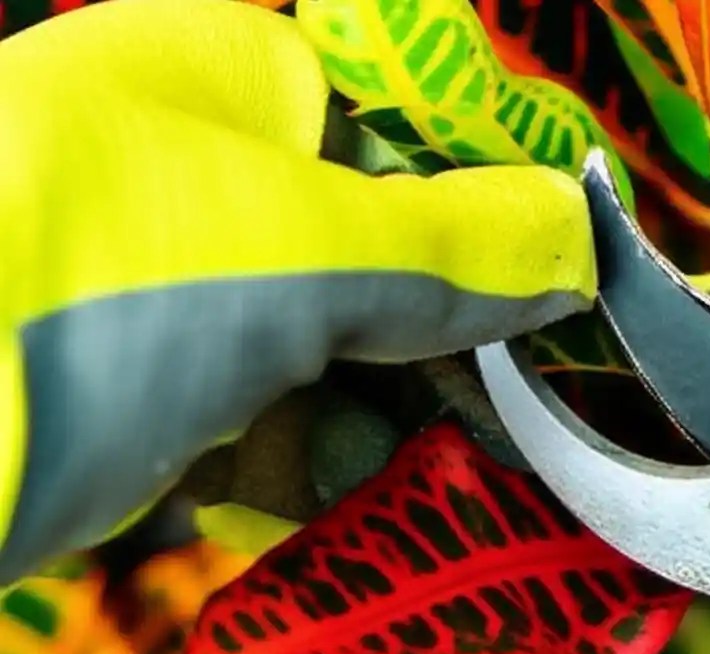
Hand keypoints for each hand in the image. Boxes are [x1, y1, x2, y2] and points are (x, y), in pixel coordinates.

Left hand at [0, 0, 595, 583]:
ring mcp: (144, 279)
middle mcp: (176, 163)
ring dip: (376, 413)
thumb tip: (577, 231)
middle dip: (439, 336)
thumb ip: (458, 245)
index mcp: (219, 76)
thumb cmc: (103, 270)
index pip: (394, 130)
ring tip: (431, 471)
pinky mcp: (116, 385)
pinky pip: (245, 410)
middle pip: (358, 249)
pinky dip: (294, 456)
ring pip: (309, 343)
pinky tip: (324, 491)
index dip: (481, 207)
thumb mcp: (310, 245)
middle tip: (515, 404)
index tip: (553, 278)